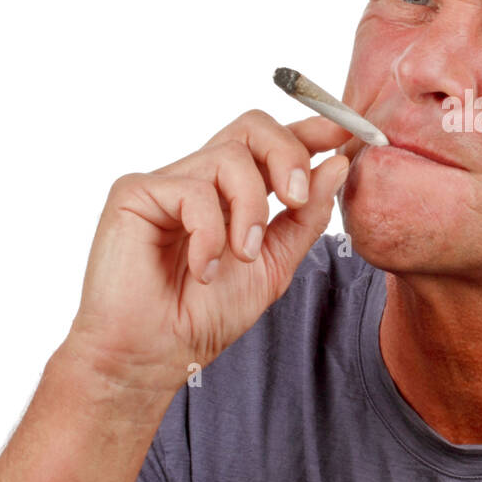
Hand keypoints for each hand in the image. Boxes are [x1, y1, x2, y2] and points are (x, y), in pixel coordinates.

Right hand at [67, 109, 350, 392]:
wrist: (153, 355)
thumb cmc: (204, 315)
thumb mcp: (275, 264)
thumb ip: (306, 217)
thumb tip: (336, 165)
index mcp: (234, 191)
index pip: (274, 143)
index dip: (312, 130)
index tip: (347, 134)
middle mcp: (201, 177)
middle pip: (253, 126)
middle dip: (288, 156)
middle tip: (297, 199)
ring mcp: (167, 181)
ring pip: (230, 158)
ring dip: (249, 210)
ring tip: (242, 256)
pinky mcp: (134, 191)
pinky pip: (192, 190)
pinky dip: (209, 233)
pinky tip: (201, 270)